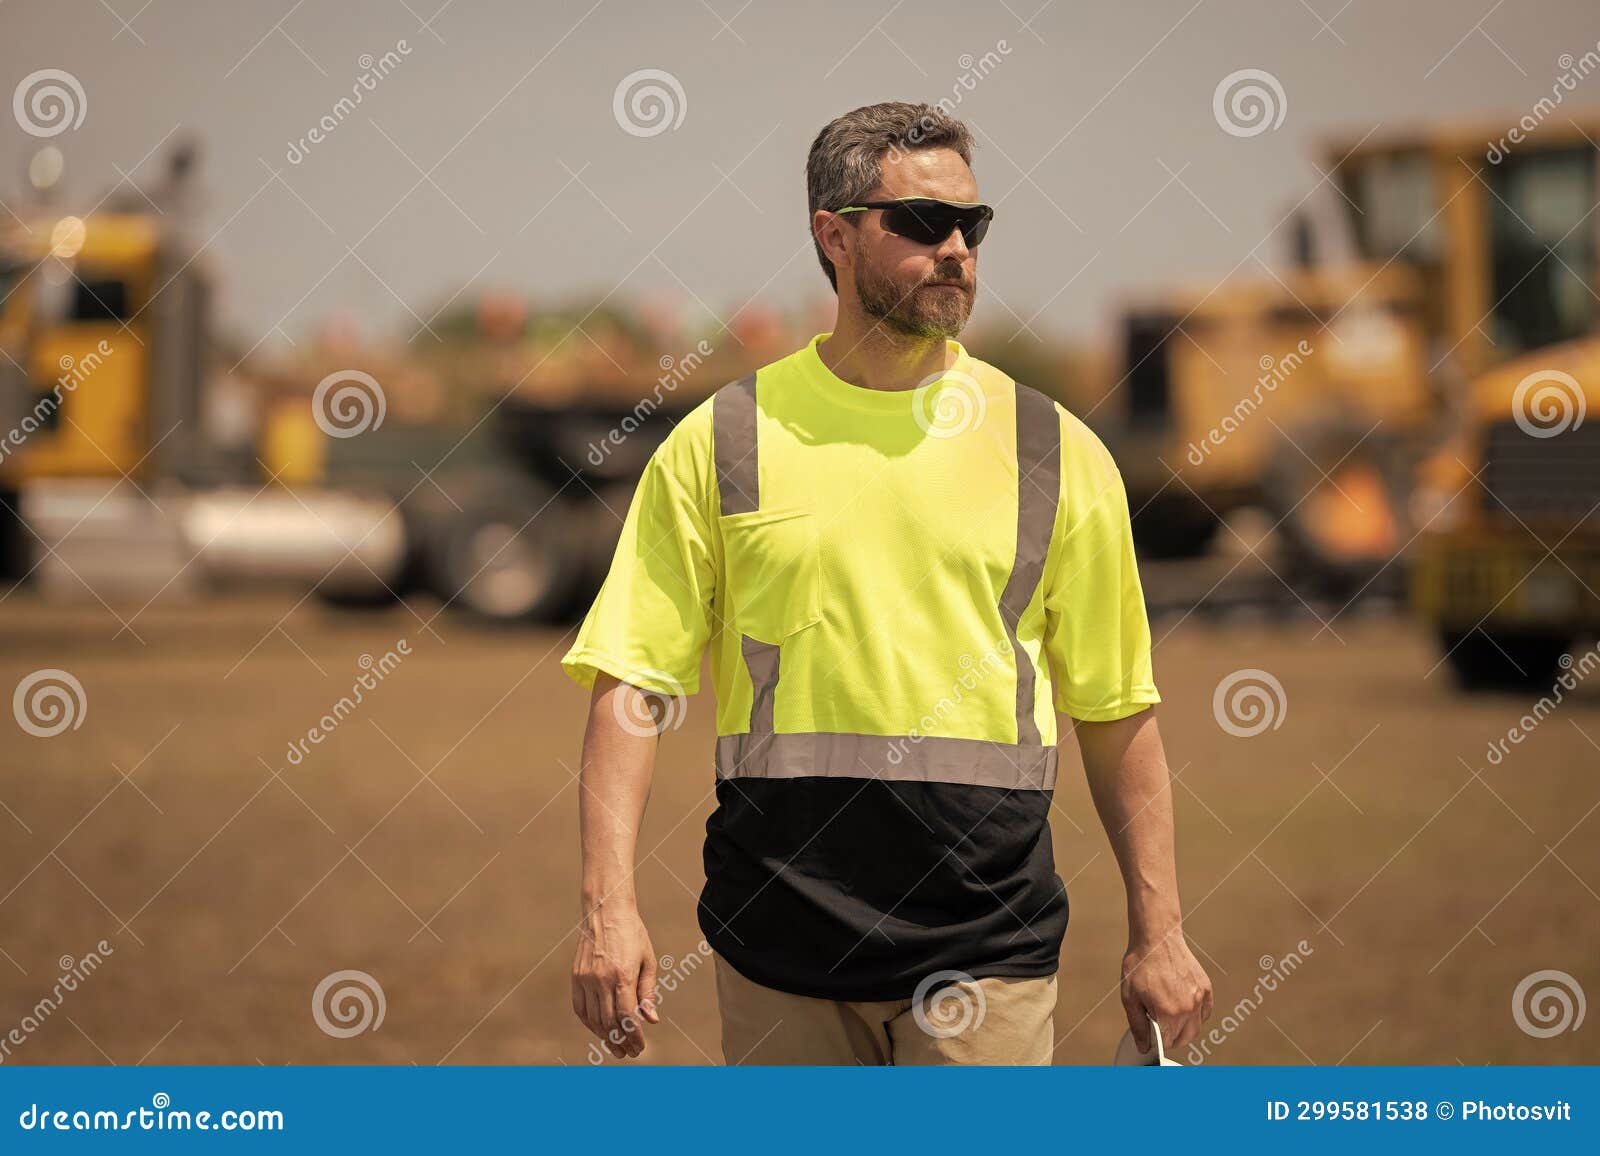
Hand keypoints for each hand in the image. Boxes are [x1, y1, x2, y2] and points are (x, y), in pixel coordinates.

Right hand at [571, 897, 659, 1058]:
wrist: (605, 911)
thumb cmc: (632, 934)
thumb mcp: (648, 960)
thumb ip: (648, 991)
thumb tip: (652, 1020)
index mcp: (622, 975)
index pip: (627, 1016)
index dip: (633, 1036)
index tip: (639, 1047)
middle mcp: (601, 979)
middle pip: (609, 1022)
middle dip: (620, 1041)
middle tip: (630, 1053)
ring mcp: (585, 979)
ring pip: (593, 1019)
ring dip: (605, 1037)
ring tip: (616, 1047)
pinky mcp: (576, 977)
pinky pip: (580, 1008)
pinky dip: (589, 1023)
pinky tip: (599, 1031)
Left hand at [1121, 931, 1211, 1052]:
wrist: (1157, 938)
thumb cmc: (1140, 965)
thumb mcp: (1129, 997)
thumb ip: (1137, 1026)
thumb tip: (1144, 1047)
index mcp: (1168, 1013)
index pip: (1168, 1043)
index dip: (1158, 1042)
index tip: (1151, 1034)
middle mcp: (1188, 1008)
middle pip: (1184, 1039)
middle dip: (1171, 1038)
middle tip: (1158, 1027)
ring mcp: (1200, 998)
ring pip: (1196, 1028)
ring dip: (1184, 1029)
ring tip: (1169, 1017)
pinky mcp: (1206, 989)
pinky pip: (1205, 1013)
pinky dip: (1196, 1017)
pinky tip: (1183, 1009)